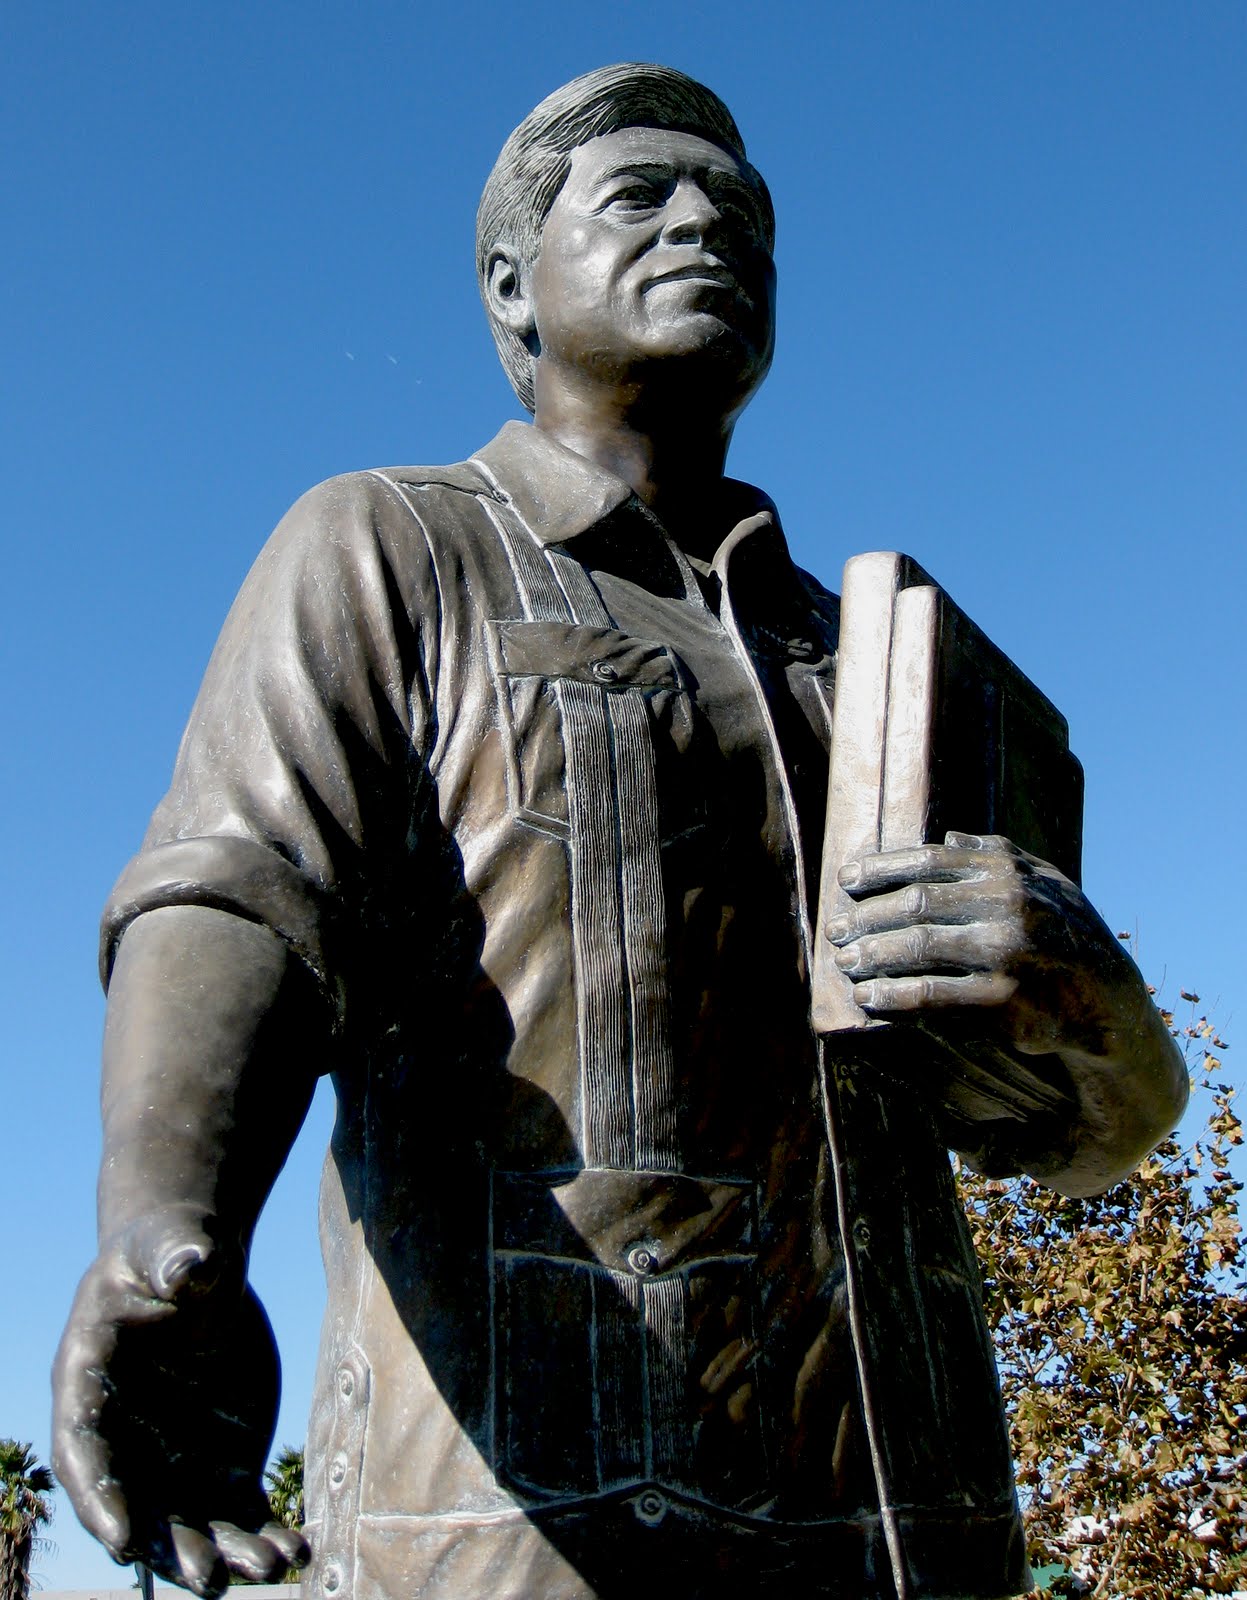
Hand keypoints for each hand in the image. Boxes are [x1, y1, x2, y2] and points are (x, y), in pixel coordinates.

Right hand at [52, 1205, 309, 1595]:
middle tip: (208, 1578)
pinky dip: (264, 1532)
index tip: (122, 1539)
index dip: (99, 1497)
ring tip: (269, 1568)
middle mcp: (125, 1438)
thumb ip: (176, 1258)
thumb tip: (194, 1267)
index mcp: (88, 1383)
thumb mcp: (167, 1244)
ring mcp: (171, 1457)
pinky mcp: (219, 1459)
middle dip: (172, 1548)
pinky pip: (238, 1509)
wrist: (197, 1267)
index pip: (83, 1453)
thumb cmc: (167, 1250)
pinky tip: (295, 1548)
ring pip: (190, 1521)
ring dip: (225, 1552)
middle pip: (138, 1508)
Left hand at [824, 832, 1187, 1192]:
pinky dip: (893, 995)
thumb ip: (995, 856)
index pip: (928, 861)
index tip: (846, 881)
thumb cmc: (1065, 931)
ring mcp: (1004, 952)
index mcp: (1007, 870)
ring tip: (845, 964)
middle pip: (914, 905)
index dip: (880, 870)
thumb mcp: (1043, 880)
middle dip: (866, 918)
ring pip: (916, 948)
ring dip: (871, 956)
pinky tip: (869, 997)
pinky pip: (932, 995)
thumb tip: (949, 837)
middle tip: (835, 931)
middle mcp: (1006, 904)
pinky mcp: (1002, 1000)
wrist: (1107, 997)